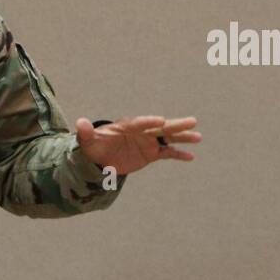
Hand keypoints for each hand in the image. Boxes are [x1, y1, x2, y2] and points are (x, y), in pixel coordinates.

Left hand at [74, 115, 199, 175]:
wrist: (101, 158)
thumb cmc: (94, 146)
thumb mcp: (88, 141)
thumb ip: (86, 133)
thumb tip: (80, 123)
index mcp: (127, 126)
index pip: (140, 123)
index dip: (150, 122)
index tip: (161, 121)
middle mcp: (141, 131)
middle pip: (161, 127)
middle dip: (176, 125)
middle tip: (192, 121)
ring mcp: (148, 141)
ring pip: (168, 138)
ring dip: (182, 137)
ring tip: (198, 137)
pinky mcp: (152, 153)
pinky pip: (167, 153)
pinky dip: (178, 154)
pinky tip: (191, 157)